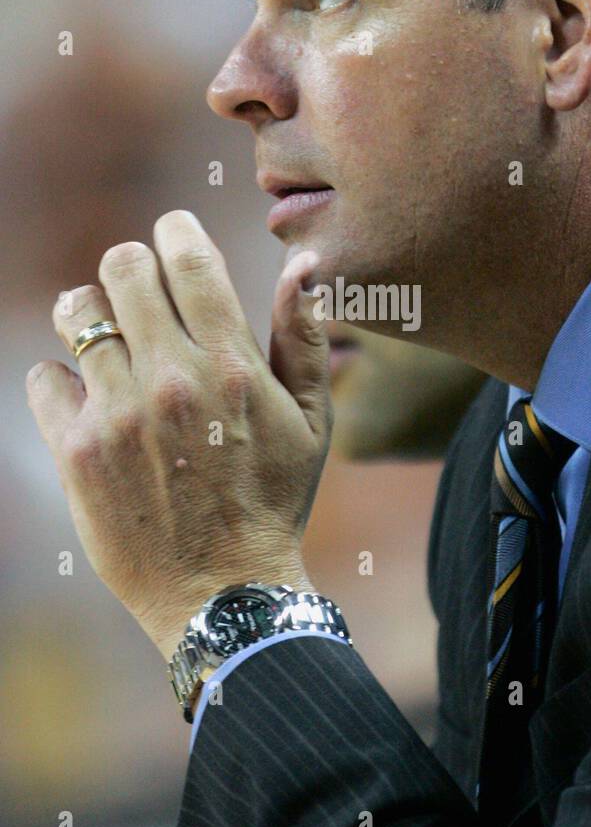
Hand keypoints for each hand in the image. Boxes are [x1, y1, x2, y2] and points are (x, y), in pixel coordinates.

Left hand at [26, 212, 331, 659]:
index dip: (174, 230)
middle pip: (123, 268)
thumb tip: (301, 263)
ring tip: (105, 341)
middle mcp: (174, 381)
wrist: (224, 595)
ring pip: (77, 314)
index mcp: (233, 366)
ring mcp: (121, 415)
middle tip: (138, 292)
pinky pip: (44, 377)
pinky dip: (59, 380)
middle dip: (131, 268)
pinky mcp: (79, 452)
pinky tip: (86, 400)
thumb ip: (303, 338)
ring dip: (90, 317)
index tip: (172, 233)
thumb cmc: (273, 502)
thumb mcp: (310, 422)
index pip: (187, 258)